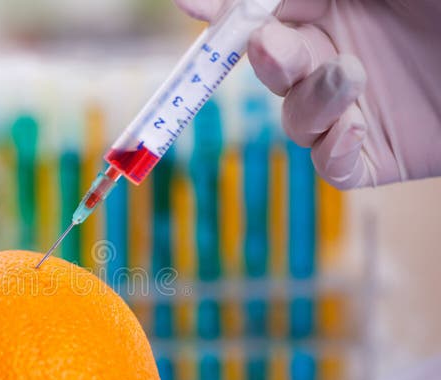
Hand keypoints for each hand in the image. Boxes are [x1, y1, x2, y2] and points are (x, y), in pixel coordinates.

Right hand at [176, 0, 440, 188]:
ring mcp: (359, 107)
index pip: (266, 11)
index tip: (196, 10)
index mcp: (341, 2)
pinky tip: (354, 133)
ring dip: (307, 101)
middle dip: (265, 59)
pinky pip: (332, 166)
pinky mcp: (379, 154)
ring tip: (349, 76)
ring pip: (295, 119)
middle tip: (275, 48)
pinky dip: (332, 153)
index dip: (226, 15)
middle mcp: (343, 52)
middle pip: (270, 68)